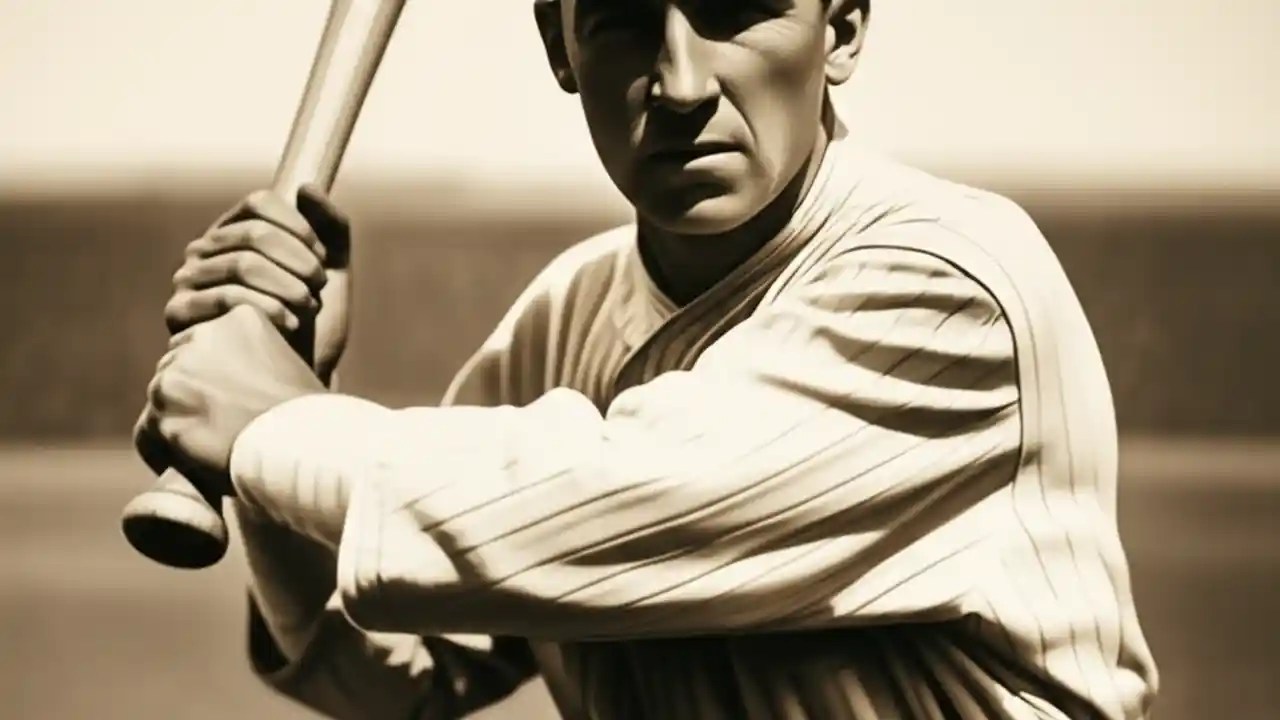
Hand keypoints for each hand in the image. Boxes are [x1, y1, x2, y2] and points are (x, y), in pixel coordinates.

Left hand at [134, 305, 327, 495]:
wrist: (301, 444)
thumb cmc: (303, 416)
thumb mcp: (283, 366)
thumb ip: (246, 360)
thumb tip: (218, 380)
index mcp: (241, 317)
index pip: (207, 341)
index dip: (219, 375)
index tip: (239, 400)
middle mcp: (206, 333)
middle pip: (179, 361)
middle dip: (193, 390)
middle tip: (223, 423)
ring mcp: (181, 366)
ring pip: (163, 393)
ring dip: (180, 417)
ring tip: (213, 442)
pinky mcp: (165, 401)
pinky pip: (148, 426)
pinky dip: (166, 444)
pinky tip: (195, 456)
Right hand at [164, 185, 351, 384]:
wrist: (298, 379)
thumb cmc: (315, 325)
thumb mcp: (336, 272)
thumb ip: (332, 228)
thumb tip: (305, 188)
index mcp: (237, 232)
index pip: (260, 203)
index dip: (298, 226)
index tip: (323, 257)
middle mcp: (205, 250)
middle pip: (254, 234)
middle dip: (299, 261)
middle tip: (318, 287)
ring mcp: (189, 281)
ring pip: (243, 264)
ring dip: (288, 286)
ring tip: (307, 307)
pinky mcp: (181, 314)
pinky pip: (226, 297)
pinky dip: (268, 308)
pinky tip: (290, 324)